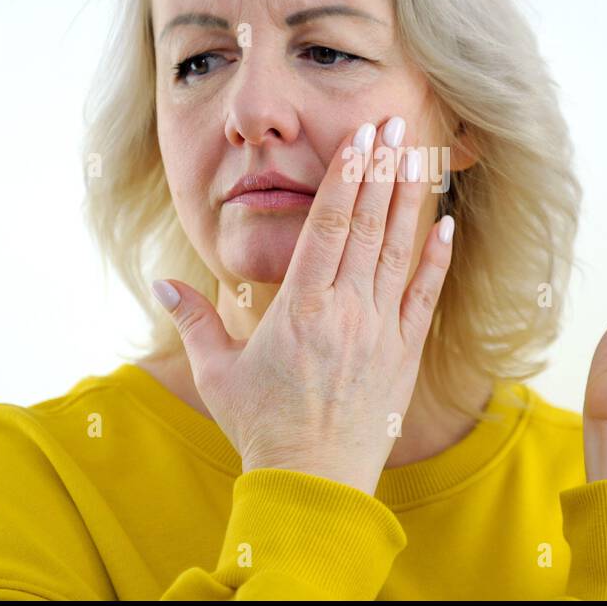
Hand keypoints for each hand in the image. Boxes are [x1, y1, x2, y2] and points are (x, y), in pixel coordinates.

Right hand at [150, 117, 454, 496]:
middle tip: (394, 122)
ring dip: (410, 199)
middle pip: (367, 226)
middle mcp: (346, 311)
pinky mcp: (405, 354)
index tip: (358, 137)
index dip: (345, 176)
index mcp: (300, 308)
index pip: (327, 226)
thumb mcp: (216, 372)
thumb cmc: (261, 426)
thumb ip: (192, 319)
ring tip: (419, 154)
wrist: (313, 483)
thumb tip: (160, 279)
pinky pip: (425, 296)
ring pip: (398, 251)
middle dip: (382, 169)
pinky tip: (446, 223)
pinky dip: (436, 258)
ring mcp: (381, 331)